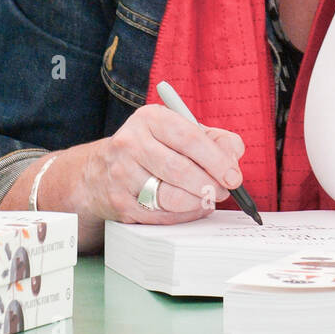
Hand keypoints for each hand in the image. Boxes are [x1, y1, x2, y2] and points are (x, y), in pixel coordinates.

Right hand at [75, 104, 244, 225]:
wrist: (100, 171)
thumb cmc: (154, 148)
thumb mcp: (182, 131)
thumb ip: (216, 139)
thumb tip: (234, 157)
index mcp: (151, 118)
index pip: (190, 139)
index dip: (217, 160)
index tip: (234, 176)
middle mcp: (131, 143)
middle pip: (180, 170)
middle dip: (210, 184)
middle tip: (225, 191)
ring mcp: (121, 174)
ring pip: (170, 196)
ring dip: (198, 202)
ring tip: (209, 199)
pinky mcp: (119, 202)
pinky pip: (160, 215)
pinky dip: (183, 215)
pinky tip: (192, 208)